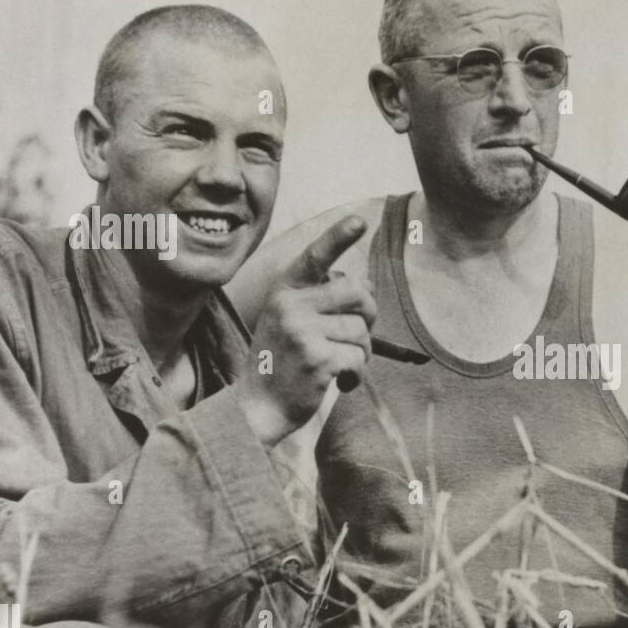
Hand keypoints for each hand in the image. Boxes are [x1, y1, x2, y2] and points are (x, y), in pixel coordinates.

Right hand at [238, 215, 375, 446]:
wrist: (258, 407)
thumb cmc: (283, 361)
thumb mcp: (292, 321)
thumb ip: (322, 300)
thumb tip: (367, 285)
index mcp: (285, 291)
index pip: (315, 257)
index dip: (338, 236)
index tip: (361, 220)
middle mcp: (290, 306)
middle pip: (358, 294)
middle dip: (369, 316)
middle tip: (356, 336)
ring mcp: (302, 331)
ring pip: (362, 331)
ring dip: (360, 353)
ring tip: (337, 364)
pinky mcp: (316, 359)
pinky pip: (359, 358)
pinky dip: (356, 375)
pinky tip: (338, 382)